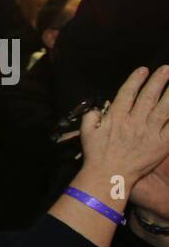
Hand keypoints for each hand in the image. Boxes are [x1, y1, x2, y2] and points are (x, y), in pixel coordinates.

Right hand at [80, 65, 168, 182]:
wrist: (108, 176)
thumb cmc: (96, 156)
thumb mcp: (86, 133)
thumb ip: (91, 117)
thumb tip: (97, 108)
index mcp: (116, 118)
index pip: (128, 93)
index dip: (136, 80)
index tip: (143, 70)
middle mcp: (134, 122)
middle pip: (149, 97)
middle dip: (158, 81)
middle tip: (167, 69)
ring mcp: (149, 132)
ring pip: (164, 109)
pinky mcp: (160, 144)